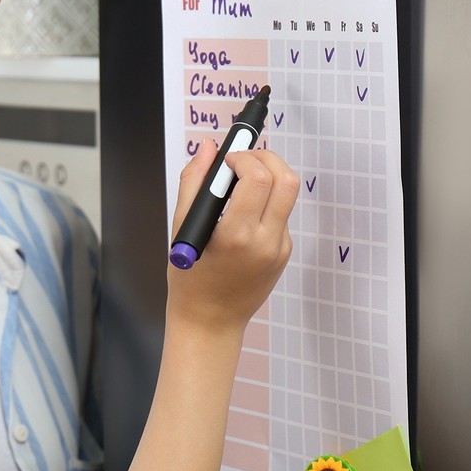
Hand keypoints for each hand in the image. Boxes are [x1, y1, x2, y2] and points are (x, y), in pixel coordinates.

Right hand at [167, 139, 297, 333]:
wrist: (210, 322)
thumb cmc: (190, 279)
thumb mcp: (182, 228)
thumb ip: (194, 182)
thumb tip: (207, 148)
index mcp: (237, 236)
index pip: (258, 179)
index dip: (245, 158)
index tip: (228, 159)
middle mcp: (266, 242)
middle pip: (286, 180)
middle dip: (267, 158)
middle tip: (243, 160)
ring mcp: (280, 249)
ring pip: (287, 194)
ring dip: (267, 178)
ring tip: (240, 183)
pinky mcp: (285, 253)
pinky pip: (281, 214)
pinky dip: (264, 202)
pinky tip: (242, 215)